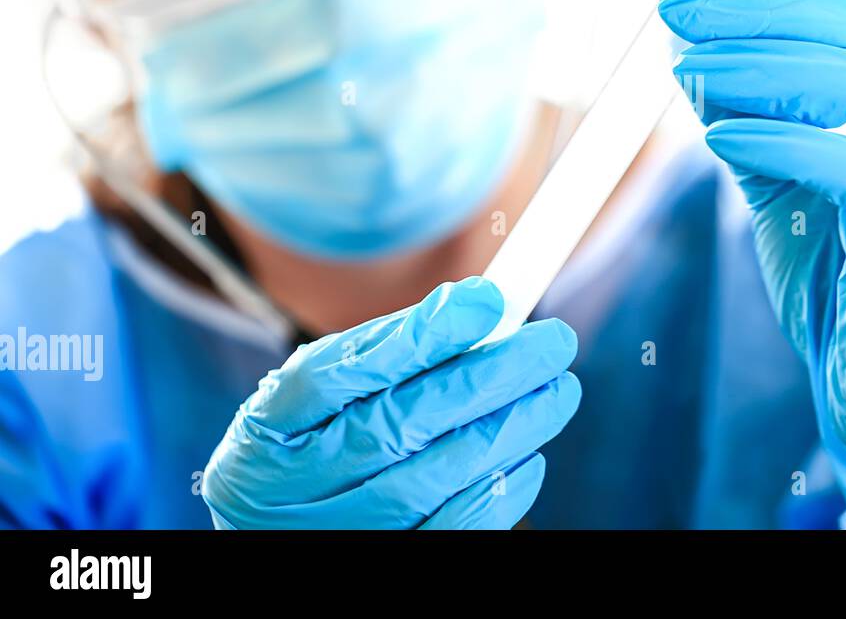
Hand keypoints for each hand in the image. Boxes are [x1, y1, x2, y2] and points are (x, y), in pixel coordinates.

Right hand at [201, 277, 579, 528]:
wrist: (290, 519)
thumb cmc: (323, 434)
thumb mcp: (332, 387)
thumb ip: (392, 348)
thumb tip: (483, 307)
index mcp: (268, 427)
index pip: (336, 374)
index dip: (415, 337)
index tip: (488, 302)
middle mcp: (286, 489)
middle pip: (394, 427)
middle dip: (487, 378)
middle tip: (554, 342)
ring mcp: (330, 535)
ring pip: (429, 481)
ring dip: (508, 431)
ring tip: (559, 392)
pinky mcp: (380, 563)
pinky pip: (446, 533)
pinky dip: (496, 494)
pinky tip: (528, 456)